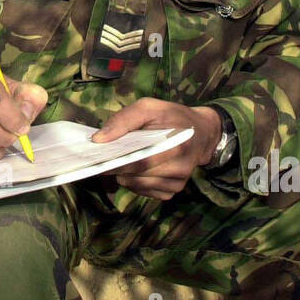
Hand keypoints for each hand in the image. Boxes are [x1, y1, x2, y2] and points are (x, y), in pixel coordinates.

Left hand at [91, 98, 221, 200]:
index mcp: (177, 145)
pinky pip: (145, 192)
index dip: (116, 161)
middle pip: (136, 176)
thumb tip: (98, 140)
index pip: (140, 161)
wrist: (201, 133)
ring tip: (122, 159)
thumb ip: (124, 120)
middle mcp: (180, 168)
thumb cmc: (172, 117)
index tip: (98, 157)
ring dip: (124, 175)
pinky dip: (135, 182)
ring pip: (137, 186)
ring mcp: (178, 183)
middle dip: (116, 167)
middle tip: (105, 157)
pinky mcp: (173, 191)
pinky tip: (136, 169)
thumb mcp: (149, 107)